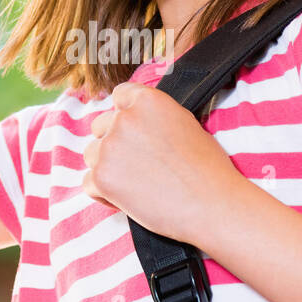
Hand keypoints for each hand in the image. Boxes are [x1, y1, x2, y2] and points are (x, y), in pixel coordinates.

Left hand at [81, 82, 245, 245]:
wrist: (212, 206)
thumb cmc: (207, 169)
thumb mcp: (185, 123)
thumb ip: (153, 116)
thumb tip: (133, 119)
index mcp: (148, 100)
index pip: (119, 95)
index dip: (126, 116)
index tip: (135, 134)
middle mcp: (124, 119)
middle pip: (101, 126)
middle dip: (114, 143)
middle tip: (139, 165)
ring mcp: (110, 148)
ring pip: (91, 154)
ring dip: (107, 167)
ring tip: (136, 183)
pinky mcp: (102, 178)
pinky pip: (89, 182)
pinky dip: (104, 193)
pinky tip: (130, 199)